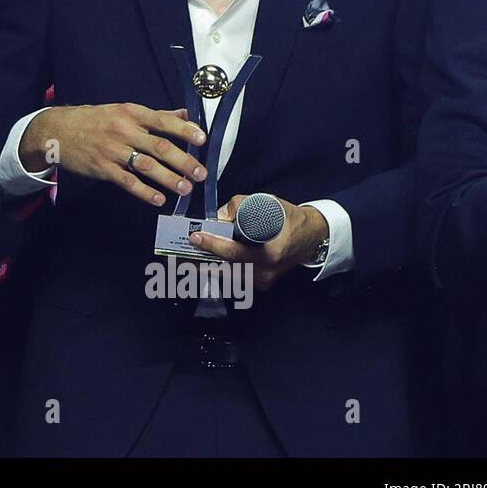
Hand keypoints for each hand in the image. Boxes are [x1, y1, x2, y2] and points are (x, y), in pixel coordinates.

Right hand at [19, 103, 206, 205]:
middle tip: (201, 173)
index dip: (184, 129)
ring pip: (147, 166)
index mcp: (131, 113)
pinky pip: (127, 182)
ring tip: (185, 188)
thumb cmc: (93, 119)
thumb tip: (184, 113)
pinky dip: (144, 192)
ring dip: (169, 179)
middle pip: (160, 147)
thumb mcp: (122, 110)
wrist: (56, 131)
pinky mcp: (102, 169)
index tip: (202, 139)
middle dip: (184, 161)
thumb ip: (154, 115)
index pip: (163, 120)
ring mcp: (113, 151)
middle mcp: (124, 131)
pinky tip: (158, 199)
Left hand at [189, 194, 328, 290]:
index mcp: (269, 253)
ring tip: (180, 259)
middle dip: (198, 262)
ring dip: (203, 268)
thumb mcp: (266, 204)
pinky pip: (233, 278)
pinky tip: (199, 264)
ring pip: (226, 276)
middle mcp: (264, 272)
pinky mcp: (259, 284)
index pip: (234, 253)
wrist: (311, 236)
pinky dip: (216, 270)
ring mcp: (262, 281)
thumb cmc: (288, 218)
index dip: (212, 245)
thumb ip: (239, 207)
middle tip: (175, 254)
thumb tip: (216, 217)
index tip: (194, 236)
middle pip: (224, 269)